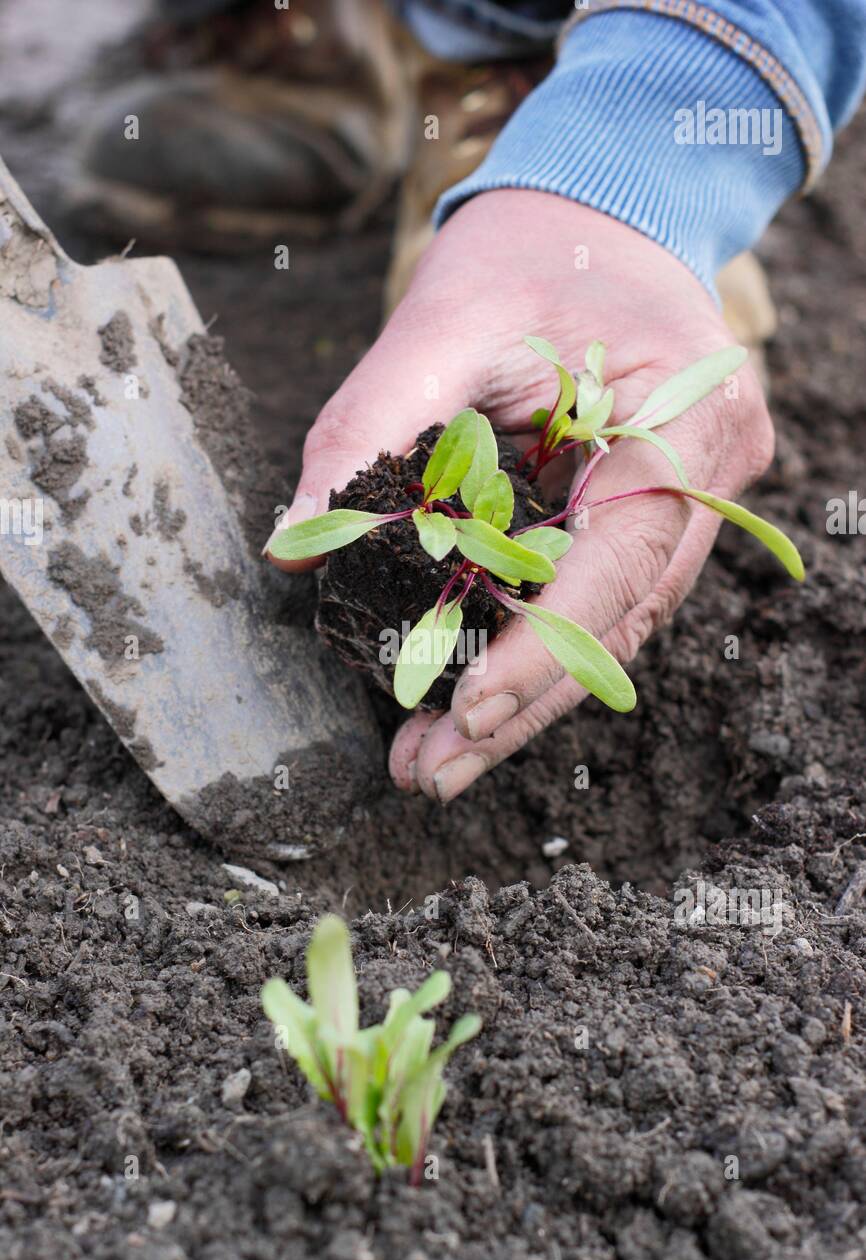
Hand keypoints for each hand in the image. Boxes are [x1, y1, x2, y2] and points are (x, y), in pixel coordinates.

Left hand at [268, 190, 773, 801]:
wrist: (602, 208)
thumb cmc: (530, 250)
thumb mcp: (441, 320)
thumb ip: (368, 429)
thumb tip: (290, 546)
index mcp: (684, 417)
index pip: (621, 561)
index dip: (546, 646)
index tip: (466, 711)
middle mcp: (706, 474)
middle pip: (617, 621)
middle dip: (520, 704)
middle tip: (429, 773)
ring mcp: (689, 501)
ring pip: (608, 627)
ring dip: (520, 695)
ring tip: (431, 761)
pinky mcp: (648, 515)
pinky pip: (593, 597)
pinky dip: (528, 647)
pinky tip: (465, 697)